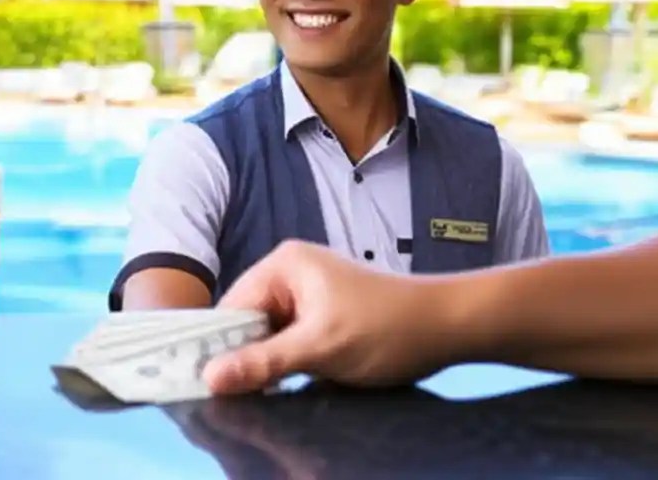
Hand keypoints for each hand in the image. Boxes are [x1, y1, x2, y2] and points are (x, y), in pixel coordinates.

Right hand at [203, 241, 458, 394]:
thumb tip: (210, 377)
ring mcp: (306, 293)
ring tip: (269, 386)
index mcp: (283, 265)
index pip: (231, 307)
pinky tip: (289, 379)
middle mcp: (290, 272)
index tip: (209, 380)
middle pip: (245, 321)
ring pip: (266, 333)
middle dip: (244, 355)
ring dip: (267, 361)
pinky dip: (285, 360)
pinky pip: (287, 338)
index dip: (218, 344)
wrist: (448, 327)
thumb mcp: (320, 349)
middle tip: (239, 391)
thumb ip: (262, 362)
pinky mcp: (320, 313)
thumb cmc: (388, 328)